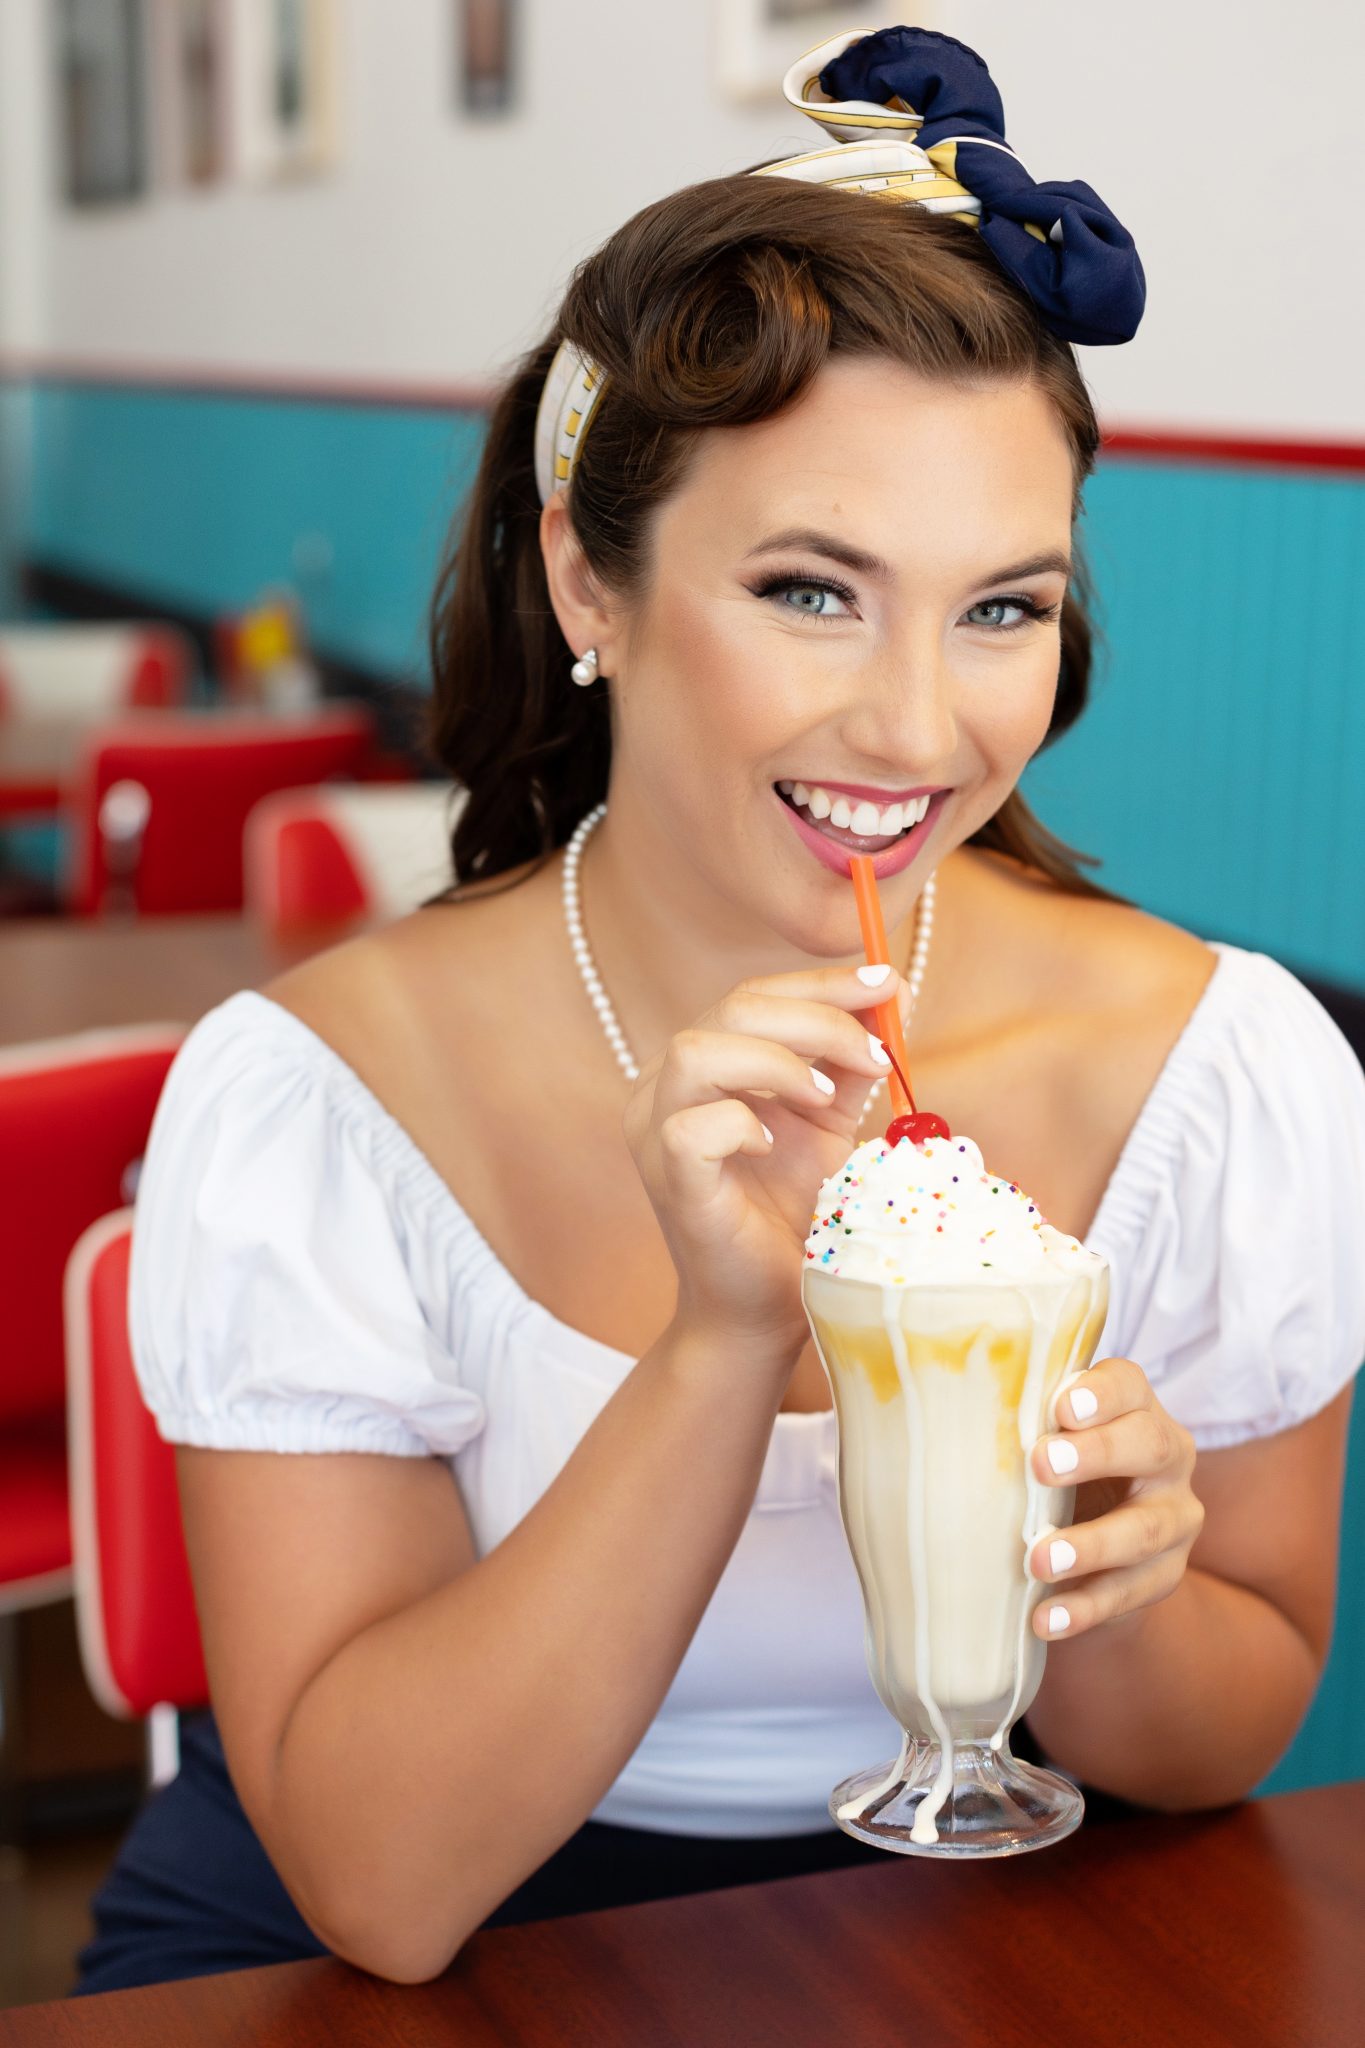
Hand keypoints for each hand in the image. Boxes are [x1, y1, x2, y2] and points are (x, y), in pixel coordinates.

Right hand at [623, 963, 902, 1365]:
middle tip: (875, 1056)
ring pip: (698, 1051)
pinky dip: (743, 1125)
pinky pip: (690, 1127)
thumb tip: (898, 992)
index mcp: (703, 1066)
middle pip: (733, 1008)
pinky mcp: (667, 1180)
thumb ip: (852, 1062)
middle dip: (818, 1019)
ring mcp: (655, 1132)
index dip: (822, 983)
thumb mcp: (832, 1126)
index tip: (888, 982)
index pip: (754, 995)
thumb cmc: (794, 1218)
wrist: (767, 1308)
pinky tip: (775, 1148)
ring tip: (827, 1102)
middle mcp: (665, 1087)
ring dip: (779, 1063)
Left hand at [1028, 1358, 1203, 1641]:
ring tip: (1039, 1561)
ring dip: (1090, 1546)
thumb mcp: (1038, 1443)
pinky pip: (1131, 1593)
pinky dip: (1085, 1608)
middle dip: (1097, 1454)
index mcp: (1134, 1408)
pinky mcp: (1166, 1574)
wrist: (1091, 1553)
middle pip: (1150, 1445)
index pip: (1128, 1385)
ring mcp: (1174, 1516)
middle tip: (1042, 1465)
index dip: (1101, 1393)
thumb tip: (927, 1411)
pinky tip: (1045, 1619)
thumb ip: (1014, 1424)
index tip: (1060, 1407)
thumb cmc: (1050, 1476)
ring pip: (1145, 1529)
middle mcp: (1167, 1455)